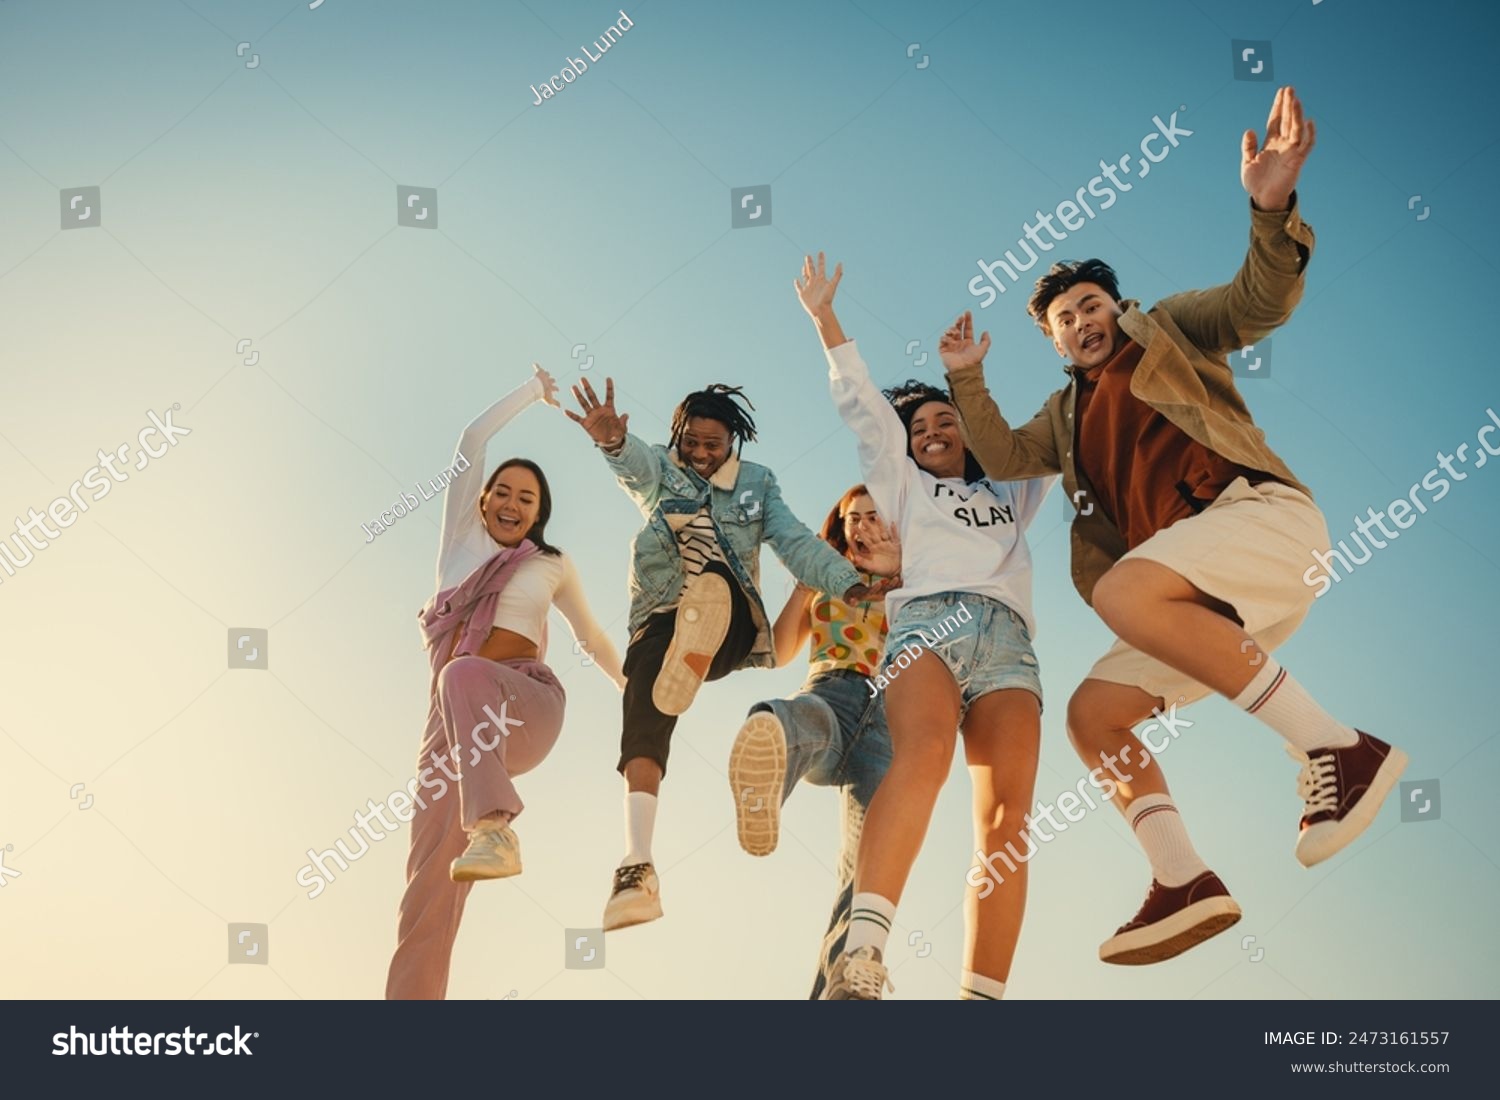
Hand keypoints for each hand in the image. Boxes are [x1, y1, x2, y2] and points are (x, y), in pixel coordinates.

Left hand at [532, 363, 559, 406]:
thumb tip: (560, 407)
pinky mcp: (540, 372)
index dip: (556, 389)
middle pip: (552, 380)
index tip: (557, 390)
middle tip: (552, 381)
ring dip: (546, 374)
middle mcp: (549, 380)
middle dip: (552, 381)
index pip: (556, 388)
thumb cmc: (543, 394)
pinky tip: (534, 364)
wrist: (538, 387)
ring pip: (547, 373)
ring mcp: (544, 376)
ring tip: (546, 374)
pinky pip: (538, 367)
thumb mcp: (549, 401)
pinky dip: (536, 366)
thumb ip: (555, 403)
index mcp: (551, 387)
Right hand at [564, 377, 629, 447]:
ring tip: (573, 387)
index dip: (609, 387)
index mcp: (609, 409)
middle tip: (583, 378)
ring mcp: (592, 416)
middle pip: (592, 396)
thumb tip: (626, 415)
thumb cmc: (617, 434)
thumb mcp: (622, 428)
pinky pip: (577, 418)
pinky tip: (566, 411)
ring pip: (584, 403)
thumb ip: (623, 421)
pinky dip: (572, 415)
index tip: (608, 378)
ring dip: (579, 396)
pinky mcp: (586, 423)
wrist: (610, 442)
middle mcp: (599, 410)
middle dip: (587, 388)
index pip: (609, 396)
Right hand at [794, 252, 842, 319]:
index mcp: (821, 279)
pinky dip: (797, 284)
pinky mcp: (803, 294)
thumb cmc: (827, 298)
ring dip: (804, 270)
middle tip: (808, 255)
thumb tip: (841, 263)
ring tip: (803, 265)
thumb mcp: (832, 285)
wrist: (821, 310)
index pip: (821, 267)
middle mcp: (814, 282)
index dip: (821, 260)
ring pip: (805, 276)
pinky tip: (796, 280)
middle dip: (810, 263)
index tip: (821, 252)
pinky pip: (799, 287)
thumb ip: (837, 274)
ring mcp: (808, 287)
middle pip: (811, 270)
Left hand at [850, 519, 900, 576]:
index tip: (854, 527)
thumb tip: (855, 558)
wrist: (895, 572)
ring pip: (884, 532)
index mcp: (874, 549)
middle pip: (873, 533)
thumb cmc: (883, 569)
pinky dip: (894, 531)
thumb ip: (864, 563)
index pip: (866, 539)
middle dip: (868, 525)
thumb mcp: (872, 567)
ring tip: (877, 517)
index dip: (860, 533)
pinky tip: (893, 524)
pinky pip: (895, 537)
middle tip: (862, 516)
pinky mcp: (896, 546)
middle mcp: (880, 544)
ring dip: (881, 525)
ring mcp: (888, 544)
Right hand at [939, 310, 990, 370]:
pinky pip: (942, 341)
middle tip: (960, 318)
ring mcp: (951, 346)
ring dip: (951, 329)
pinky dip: (944, 338)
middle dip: (958, 322)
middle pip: (958, 328)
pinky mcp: (944, 350)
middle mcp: (959, 343)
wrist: (964, 370)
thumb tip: (986, 332)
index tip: (967, 313)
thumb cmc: (974, 361)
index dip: (967, 321)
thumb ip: (986, 340)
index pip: (967, 329)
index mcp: (968, 342)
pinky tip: (949, 339)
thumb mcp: (983, 349)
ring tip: (954, 331)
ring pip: (949, 333)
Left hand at [1242, 85, 1314, 211]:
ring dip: (1296, 114)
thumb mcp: (1247, 163)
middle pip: (1286, 120)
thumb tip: (1249, 130)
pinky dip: (1309, 134)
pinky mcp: (1297, 161)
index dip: (1278, 106)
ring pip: (1296, 128)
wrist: (1263, 199)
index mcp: (1270, 142)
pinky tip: (1308, 122)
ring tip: (1295, 99)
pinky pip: (1306, 145)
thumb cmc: (1256, 182)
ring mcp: (1291, 151)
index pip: (1275, 120)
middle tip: (1289, 88)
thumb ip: (1248, 147)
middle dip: (1287, 104)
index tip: (1281, 92)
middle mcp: (1282, 143)